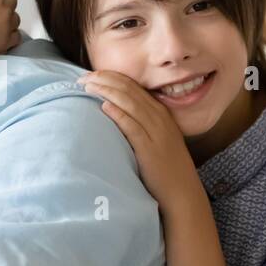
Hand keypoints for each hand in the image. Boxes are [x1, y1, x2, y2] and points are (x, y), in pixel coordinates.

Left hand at [79, 70, 195, 204]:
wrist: (181, 191)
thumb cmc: (165, 167)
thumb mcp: (157, 138)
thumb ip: (142, 124)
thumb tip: (115, 112)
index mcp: (160, 113)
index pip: (133, 86)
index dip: (111, 77)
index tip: (92, 74)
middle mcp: (159, 118)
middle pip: (129, 90)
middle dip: (104, 80)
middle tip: (83, 78)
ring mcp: (156, 132)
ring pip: (129, 103)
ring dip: (106, 91)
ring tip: (87, 86)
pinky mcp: (150, 148)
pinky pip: (132, 126)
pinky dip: (118, 114)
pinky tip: (104, 106)